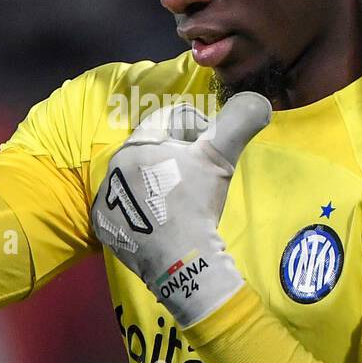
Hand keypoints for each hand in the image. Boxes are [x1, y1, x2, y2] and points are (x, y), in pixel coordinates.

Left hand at [91, 91, 270, 326]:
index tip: (209, 152)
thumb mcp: (220, 158)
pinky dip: (141, 211)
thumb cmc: (197, 204)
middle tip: (197, 180)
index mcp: (138, 144)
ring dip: (158, 183)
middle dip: (176, 157)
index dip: (198, 128)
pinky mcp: (104, 227)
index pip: (171, 120)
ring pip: (137, 178)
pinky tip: (161, 221)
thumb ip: (238, 121)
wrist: (182, 261)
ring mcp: (105, 199)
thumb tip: (257, 100)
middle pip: (152, 150)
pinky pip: (123, 209)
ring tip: (180, 202)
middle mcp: (113, 167)